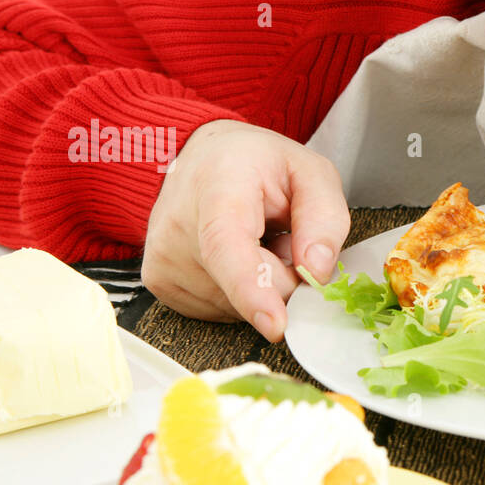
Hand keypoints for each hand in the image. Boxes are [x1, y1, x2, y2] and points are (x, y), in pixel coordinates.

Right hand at [143, 119, 349, 341]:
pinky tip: (235, 258)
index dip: (252, 290)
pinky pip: (220, 310)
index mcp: (217, 186)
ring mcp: (162, 258)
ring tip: (254, 241)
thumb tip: (316, 272)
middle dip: (284, 277)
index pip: (226, 246)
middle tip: (282, 237)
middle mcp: (177, 224)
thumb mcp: (311, 174)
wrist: (205, 159)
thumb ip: (324, 219)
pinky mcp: (159, 283)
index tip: (275, 325)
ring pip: (236, 306)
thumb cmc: (258, 165)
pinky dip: (240, 294)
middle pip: (245, 287)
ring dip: (262, 286)